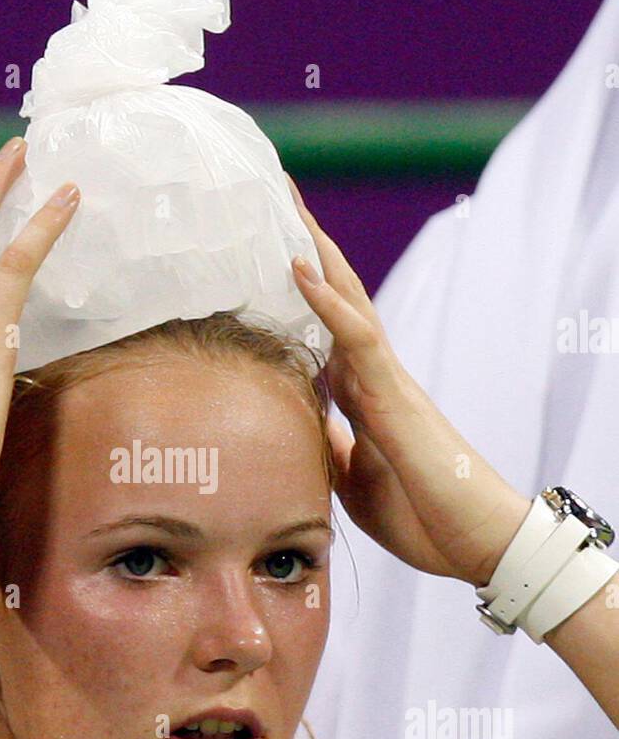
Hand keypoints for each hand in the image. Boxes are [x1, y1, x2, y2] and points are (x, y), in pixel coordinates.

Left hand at [285, 174, 530, 587]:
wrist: (476, 545)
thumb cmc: (424, 514)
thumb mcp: (354, 482)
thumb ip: (332, 446)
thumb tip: (307, 423)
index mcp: (362, 396)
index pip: (323, 327)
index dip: (296, 288)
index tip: (263, 249)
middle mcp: (374, 376)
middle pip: (335, 295)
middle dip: (305, 246)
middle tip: (274, 193)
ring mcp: (387, 381)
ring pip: (347, 299)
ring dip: (314, 251)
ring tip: (285, 202)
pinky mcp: (396, 398)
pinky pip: (359, 337)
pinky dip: (327, 301)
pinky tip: (298, 266)